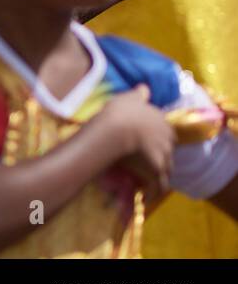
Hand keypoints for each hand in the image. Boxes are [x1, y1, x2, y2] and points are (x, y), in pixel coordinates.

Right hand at [93, 85, 175, 202]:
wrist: (115, 130)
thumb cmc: (120, 112)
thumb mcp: (129, 98)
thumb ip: (139, 94)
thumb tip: (145, 87)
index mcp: (163, 122)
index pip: (166, 132)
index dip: (157, 137)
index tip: (148, 140)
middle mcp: (168, 140)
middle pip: (168, 150)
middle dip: (161, 155)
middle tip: (147, 159)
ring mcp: (163, 156)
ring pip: (167, 167)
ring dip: (160, 173)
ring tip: (148, 179)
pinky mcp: (156, 171)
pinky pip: (159, 184)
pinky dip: (154, 190)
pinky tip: (148, 196)